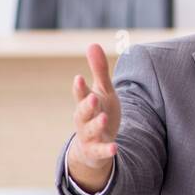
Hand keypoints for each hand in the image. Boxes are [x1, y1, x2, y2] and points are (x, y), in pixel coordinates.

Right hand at [67, 43, 121, 191]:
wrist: (93, 146)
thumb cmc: (98, 112)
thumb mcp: (102, 91)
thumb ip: (99, 70)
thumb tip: (93, 43)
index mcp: (85, 104)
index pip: (80, 94)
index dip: (80, 87)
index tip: (79, 78)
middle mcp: (84, 119)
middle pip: (83, 112)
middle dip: (86, 105)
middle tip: (92, 98)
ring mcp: (89, 136)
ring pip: (90, 130)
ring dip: (96, 124)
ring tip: (103, 118)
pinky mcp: (97, 150)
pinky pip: (101, 150)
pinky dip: (107, 150)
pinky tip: (115, 148)